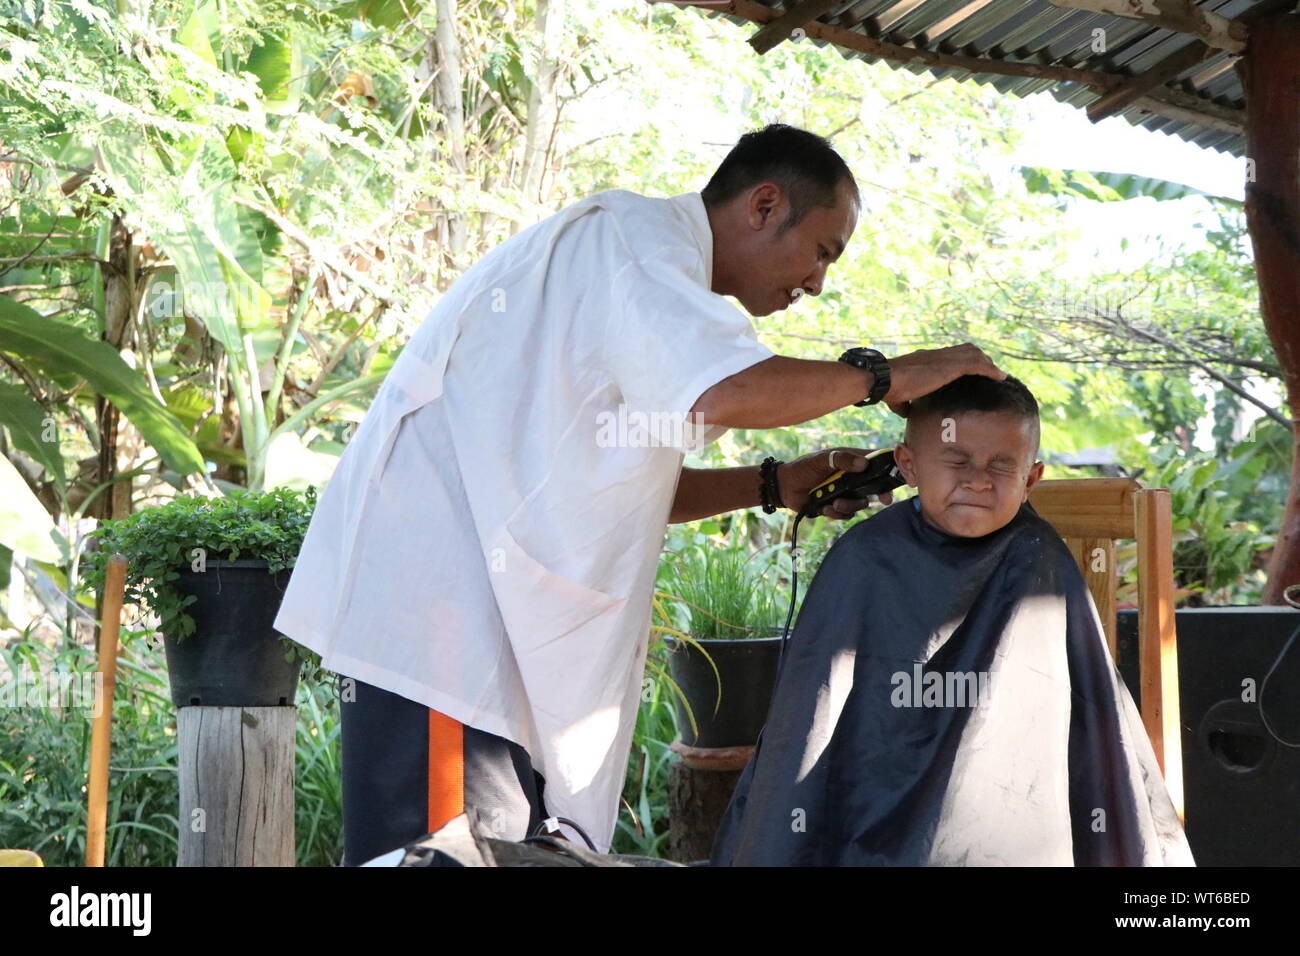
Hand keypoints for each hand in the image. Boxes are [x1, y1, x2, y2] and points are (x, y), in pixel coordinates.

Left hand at [778, 447, 894, 519]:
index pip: (876, 461)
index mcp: (851, 461)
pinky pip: (846, 514)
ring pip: (861, 503)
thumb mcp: (821, 459)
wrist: (784, 487)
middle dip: (880, 494)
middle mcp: (852, 478)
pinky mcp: (837, 506)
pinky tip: (824, 507)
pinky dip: (837, 513)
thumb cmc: (803, 468)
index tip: (899, 476)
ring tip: (833, 503)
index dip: (890, 468)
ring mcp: (846, 492)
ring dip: (849, 505)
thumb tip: (864, 464)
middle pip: (875, 486)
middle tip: (884, 499)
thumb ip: (842, 459)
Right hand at [883, 344, 1006, 417]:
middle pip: (965, 350)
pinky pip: (978, 365)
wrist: (886, 379)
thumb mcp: (899, 399)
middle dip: (979, 359)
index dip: (962, 361)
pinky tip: (1001, 377)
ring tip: (999, 374)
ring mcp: (945, 359)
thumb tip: (908, 413)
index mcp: (925, 360)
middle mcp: (937, 355)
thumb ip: (906, 405)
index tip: (970, 369)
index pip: (948, 356)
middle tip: (990, 370)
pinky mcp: (951, 367)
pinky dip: (991, 370)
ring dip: (988, 363)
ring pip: (974, 354)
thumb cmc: (889, 389)